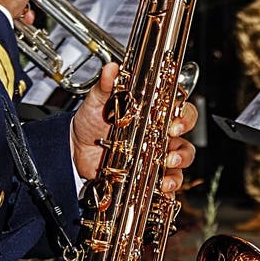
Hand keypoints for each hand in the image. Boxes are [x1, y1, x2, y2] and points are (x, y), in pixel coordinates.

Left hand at [71, 63, 197, 188]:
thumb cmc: (90, 123)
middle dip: (182, 150)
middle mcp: (158, 136)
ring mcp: (154, 158)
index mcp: (152, 115)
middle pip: (185, 141)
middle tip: (169, 152)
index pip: (180, 112)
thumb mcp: (97, 102)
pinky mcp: (147, 176)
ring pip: (179, 164)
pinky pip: (166, 186)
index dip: (184, 117)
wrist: (75, 149)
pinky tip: (161, 191)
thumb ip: (106, 86)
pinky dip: (168, 190)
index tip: (174, 123)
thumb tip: (111, 69)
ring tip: (165, 175)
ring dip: (177, 171)